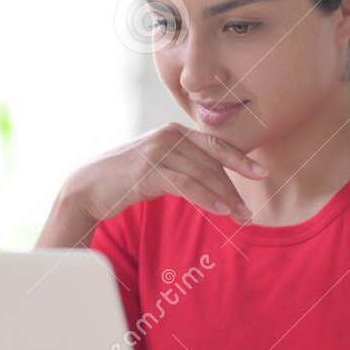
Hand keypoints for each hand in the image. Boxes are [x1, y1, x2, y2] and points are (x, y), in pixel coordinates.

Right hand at [66, 123, 266, 226]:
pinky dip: (207, 198)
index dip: (240, 159)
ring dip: (225, 197)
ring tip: (240, 217)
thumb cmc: (123, 180)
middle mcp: (168, 136)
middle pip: (212, 163)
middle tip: (250, 212)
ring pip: (203, 174)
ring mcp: (157, 150)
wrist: (87, 187)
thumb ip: (182, 166)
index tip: (262, 174)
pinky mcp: (148, 169)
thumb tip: (211, 182)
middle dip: (235, 188)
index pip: (215, 145)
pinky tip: (221, 210)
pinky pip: (186, 184)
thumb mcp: (157, 167)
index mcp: (173, 132)